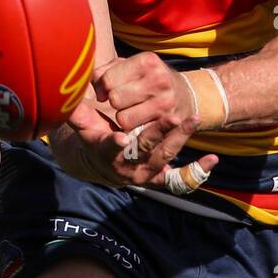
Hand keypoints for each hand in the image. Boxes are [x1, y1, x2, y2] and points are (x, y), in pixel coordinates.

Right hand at [54, 99, 218, 190]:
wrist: (103, 163)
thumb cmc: (93, 136)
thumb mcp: (82, 127)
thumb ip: (76, 114)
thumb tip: (64, 99)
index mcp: (106, 153)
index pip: (109, 148)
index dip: (113, 144)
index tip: (120, 138)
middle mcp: (127, 166)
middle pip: (144, 150)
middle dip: (158, 133)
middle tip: (171, 116)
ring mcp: (146, 172)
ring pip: (164, 156)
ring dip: (180, 139)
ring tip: (192, 119)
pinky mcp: (161, 176)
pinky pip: (181, 178)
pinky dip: (198, 170)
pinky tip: (213, 159)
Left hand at [91, 52, 195, 146]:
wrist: (184, 95)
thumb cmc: (148, 79)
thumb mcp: (130, 67)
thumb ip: (105, 72)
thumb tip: (95, 89)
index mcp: (147, 60)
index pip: (107, 80)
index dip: (103, 88)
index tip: (110, 89)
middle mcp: (159, 79)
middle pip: (115, 99)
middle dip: (115, 102)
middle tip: (125, 100)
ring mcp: (166, 102)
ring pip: (123, 119)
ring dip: (124, 118)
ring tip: (134, 110)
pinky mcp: (169, 122)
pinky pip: (137, 132)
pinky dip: (135, 129)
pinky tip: (141, 121)